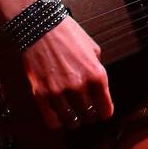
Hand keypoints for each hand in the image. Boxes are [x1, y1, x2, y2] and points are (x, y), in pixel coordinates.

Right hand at [18, 15, 114, 129]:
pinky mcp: (41, 95)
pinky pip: (52, 120)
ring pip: (71, 122)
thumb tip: (99, 88)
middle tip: (87, 111)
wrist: (41, 27)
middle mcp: (79, 86)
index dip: (104, 112)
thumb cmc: (67, 35)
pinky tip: (59, 114)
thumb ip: (97, 71)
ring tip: (73, 114)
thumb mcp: (93, 49)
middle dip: (90, 116)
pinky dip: (57, 121)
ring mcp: (59, 92)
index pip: (106, 110)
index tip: (102, 111)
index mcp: (96, 75)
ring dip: (74, 120)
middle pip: (89, 117)